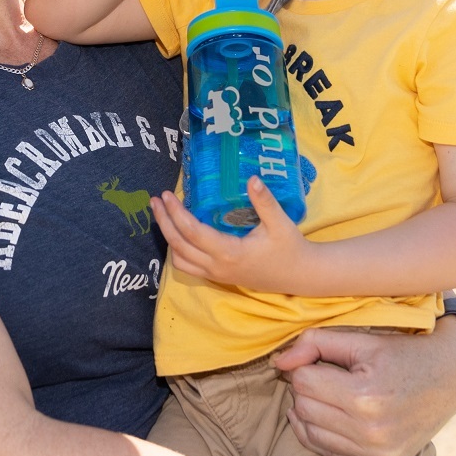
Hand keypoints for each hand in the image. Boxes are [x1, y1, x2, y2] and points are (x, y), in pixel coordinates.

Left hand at [152, 178, 312, 293]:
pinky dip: (178, 251)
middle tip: (155, 201)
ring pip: (180, 260)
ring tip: (163, 215)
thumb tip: (252, 178)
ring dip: (168, 238)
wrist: (300, 275)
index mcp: (230, 253)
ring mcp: (216, 275)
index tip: (167, 195)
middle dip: (164, 223)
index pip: (193, 233)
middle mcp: (218, 267)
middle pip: (179, 246)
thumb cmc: (290, 248)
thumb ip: (265, 201)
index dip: (176, 214)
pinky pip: (188, 267)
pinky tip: (178, 233)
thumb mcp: (280, 223)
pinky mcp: (219, 278)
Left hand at [274, 324, 455, 455]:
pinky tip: (334, 416)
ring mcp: (379, 454)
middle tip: (325, 375)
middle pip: (304, 408)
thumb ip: (315, 343)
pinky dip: (324, 434)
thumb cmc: (402, 353)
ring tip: (329, 395)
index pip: (303, 381)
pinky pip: (330, 453)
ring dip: (311, 412)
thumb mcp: (362, 339)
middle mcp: (372, 432)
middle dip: (306, 388)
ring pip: (311, 434)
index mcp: (366, 396)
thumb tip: (278, 363)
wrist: (449, 379)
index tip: (321, 359)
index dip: (306, 365)